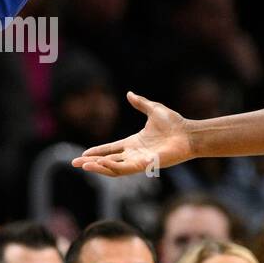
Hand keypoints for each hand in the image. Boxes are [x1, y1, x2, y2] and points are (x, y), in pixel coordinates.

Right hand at [72, 91, 190, 176]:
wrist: (188, 133)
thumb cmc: (175, 124)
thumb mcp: (154, 109)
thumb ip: (141, 103)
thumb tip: (129, 94)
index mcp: (134, 142)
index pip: (111, 149)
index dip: (97, 151)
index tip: (83, 154)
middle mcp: (134, 153)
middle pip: (108, 161)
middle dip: (91, 163)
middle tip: (75, 163)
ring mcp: (140, 161)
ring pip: (114, 168)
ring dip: (98, 167)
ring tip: (84, 165)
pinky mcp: (146, 165)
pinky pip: (126, 168)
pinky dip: (113, 167)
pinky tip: (101, 164)